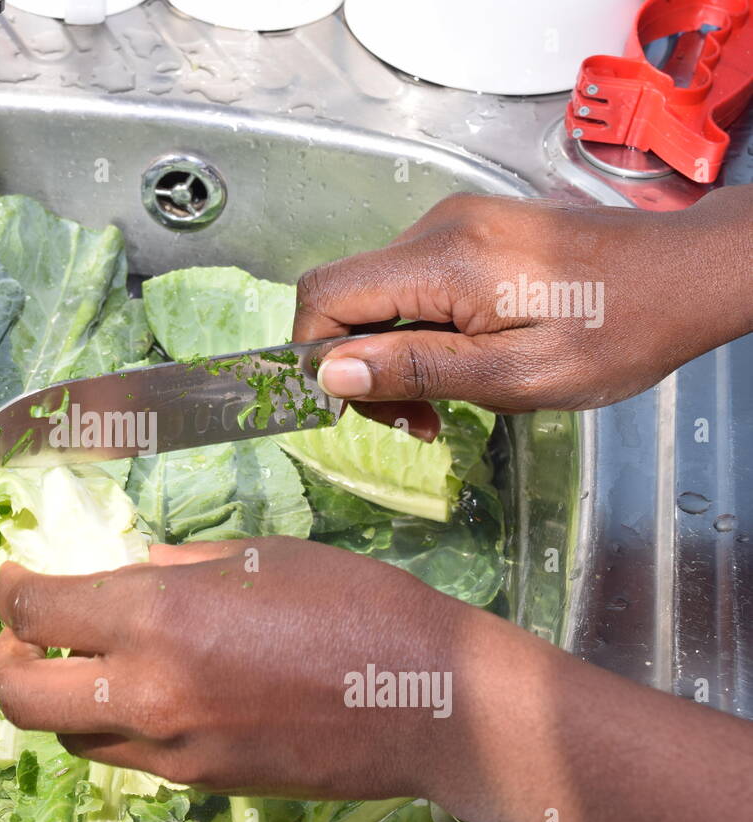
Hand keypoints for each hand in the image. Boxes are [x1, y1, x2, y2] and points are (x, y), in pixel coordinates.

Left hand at [0, 535, 752, 821]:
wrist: (433, 701)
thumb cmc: (356, 606)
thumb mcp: (259, 557)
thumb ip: (174, 567)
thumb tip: (124, 571)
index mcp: (158, 613)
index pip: (34, 612)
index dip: (8, 589)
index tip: (13, 573)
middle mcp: (148, 688)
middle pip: (21, 695)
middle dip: (3, 659)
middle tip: (23, 632)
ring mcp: (170, 747)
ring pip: (68, 734)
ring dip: (58, 694)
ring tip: (86, 659)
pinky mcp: (198, 781)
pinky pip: (124, 755)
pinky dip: (112, 721)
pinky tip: (146, 689)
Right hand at [297, 186, 752, 418]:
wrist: (686, 276)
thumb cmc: (615, 333)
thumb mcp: (516, 375)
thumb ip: (417, 369)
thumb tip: (328, 373)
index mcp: (443, 261)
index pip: (323, 295)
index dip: (316, 356)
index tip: (361, 407)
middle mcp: (437, 228)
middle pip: (345, 294)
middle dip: (359, 364)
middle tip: (416, 419)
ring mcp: (454, 223)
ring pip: (377, 292)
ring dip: (393, 352)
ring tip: (448, 398)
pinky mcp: (472, 229)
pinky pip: (412, 281)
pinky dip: (419, 328)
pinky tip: (466, 358)